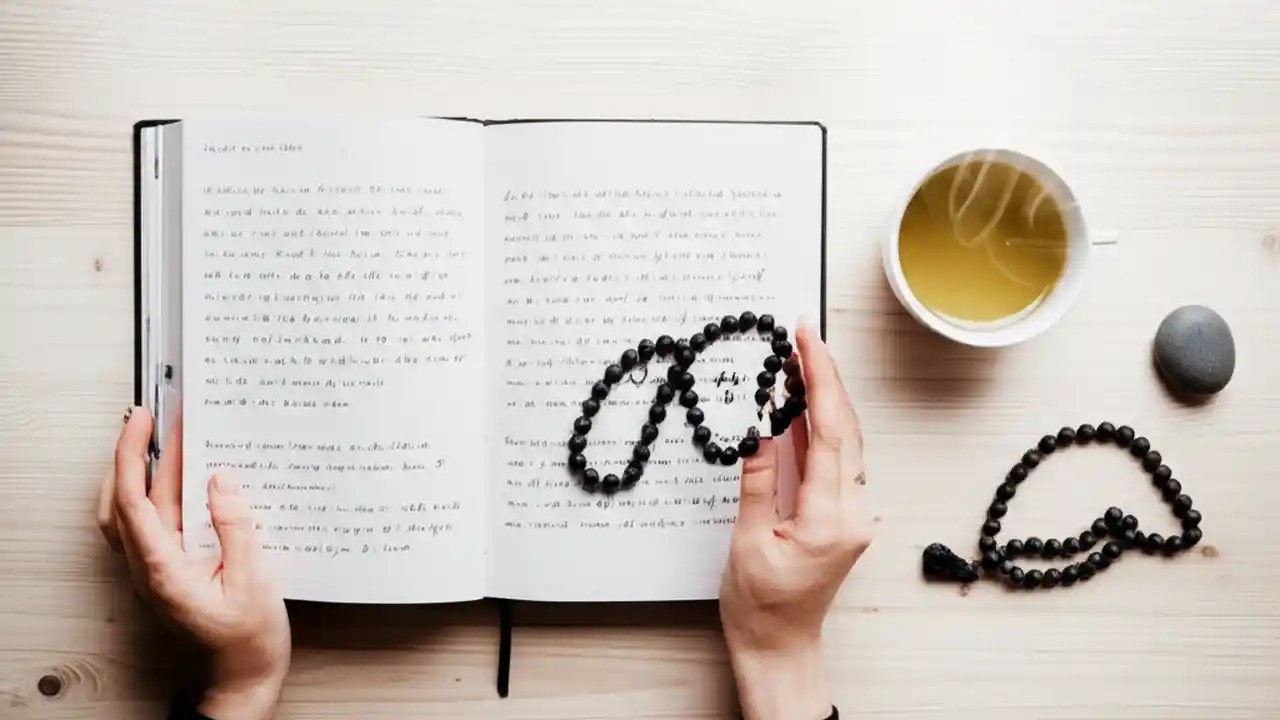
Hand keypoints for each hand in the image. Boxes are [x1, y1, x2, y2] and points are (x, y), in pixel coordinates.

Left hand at [98, 408, 290, 719]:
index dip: (131, 455)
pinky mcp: (173, 569)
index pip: (132, 501)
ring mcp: (159, 569)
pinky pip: (161, 522)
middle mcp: (150, 567)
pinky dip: (168, 493)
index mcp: (162, 569)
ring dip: (149, 472)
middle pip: (123, 501)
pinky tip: (194, 478)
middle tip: (152, 418)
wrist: (244, 678)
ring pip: (139, 511)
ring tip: (173, 439)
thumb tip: (220, 480)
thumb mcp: (251, 582)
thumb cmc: (247, 640)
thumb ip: (234, 528)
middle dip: (132, 455)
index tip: (142, 420)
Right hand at [720, 324, 871, 719]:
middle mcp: (852, 512)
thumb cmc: (762, 606)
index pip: (833, 432)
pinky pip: (835, 460)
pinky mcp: (841, 515)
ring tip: (798, 362)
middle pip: (847, 430)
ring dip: (824, 400)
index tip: (807, 342)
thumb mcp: (749, 542)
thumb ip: (759, 483)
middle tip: (802, 338)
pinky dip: (820, 428)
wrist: (779, 645)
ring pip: (845, 442)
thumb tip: (761, 433)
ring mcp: (851, 514)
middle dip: (826, 379)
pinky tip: (801, 408)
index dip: (821, 381)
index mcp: (831, 518)